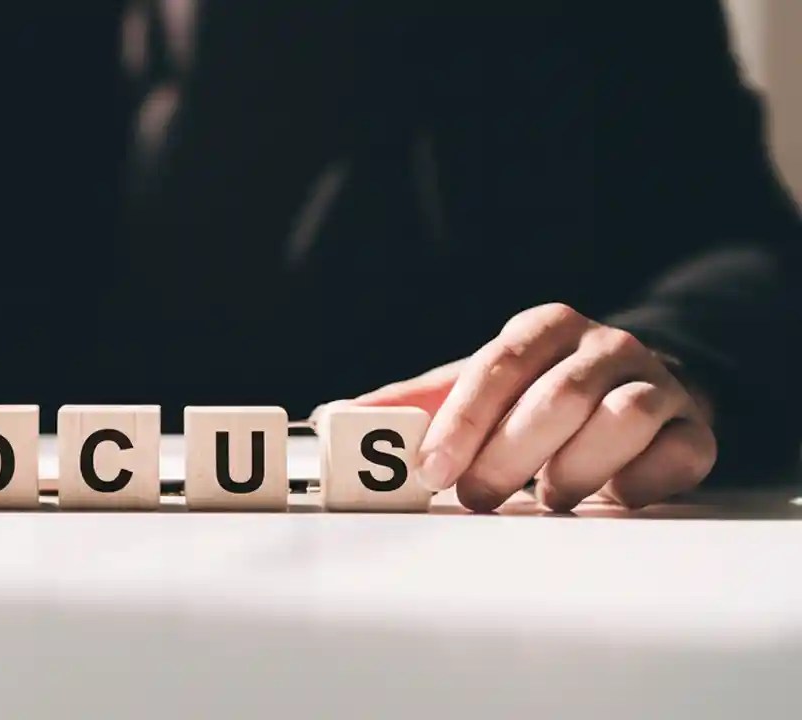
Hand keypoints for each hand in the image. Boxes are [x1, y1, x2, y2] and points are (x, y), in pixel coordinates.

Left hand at [350, 303, 715, 511]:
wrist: (631, 388)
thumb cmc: (538, 392)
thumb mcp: (475, 388)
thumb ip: (412, 405)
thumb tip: (330, 415)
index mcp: (545, 329)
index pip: (500, 364)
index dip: (463, 420)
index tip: (430, 470)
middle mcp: (605, 347)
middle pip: (558, 397)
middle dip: (507, 457)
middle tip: (476, 497)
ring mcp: (656, 384)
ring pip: (621, 421)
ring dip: (573, 472)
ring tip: (547, 497)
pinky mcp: (694, 429)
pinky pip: (675, 456)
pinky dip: (637, 485)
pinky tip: (609, 496)